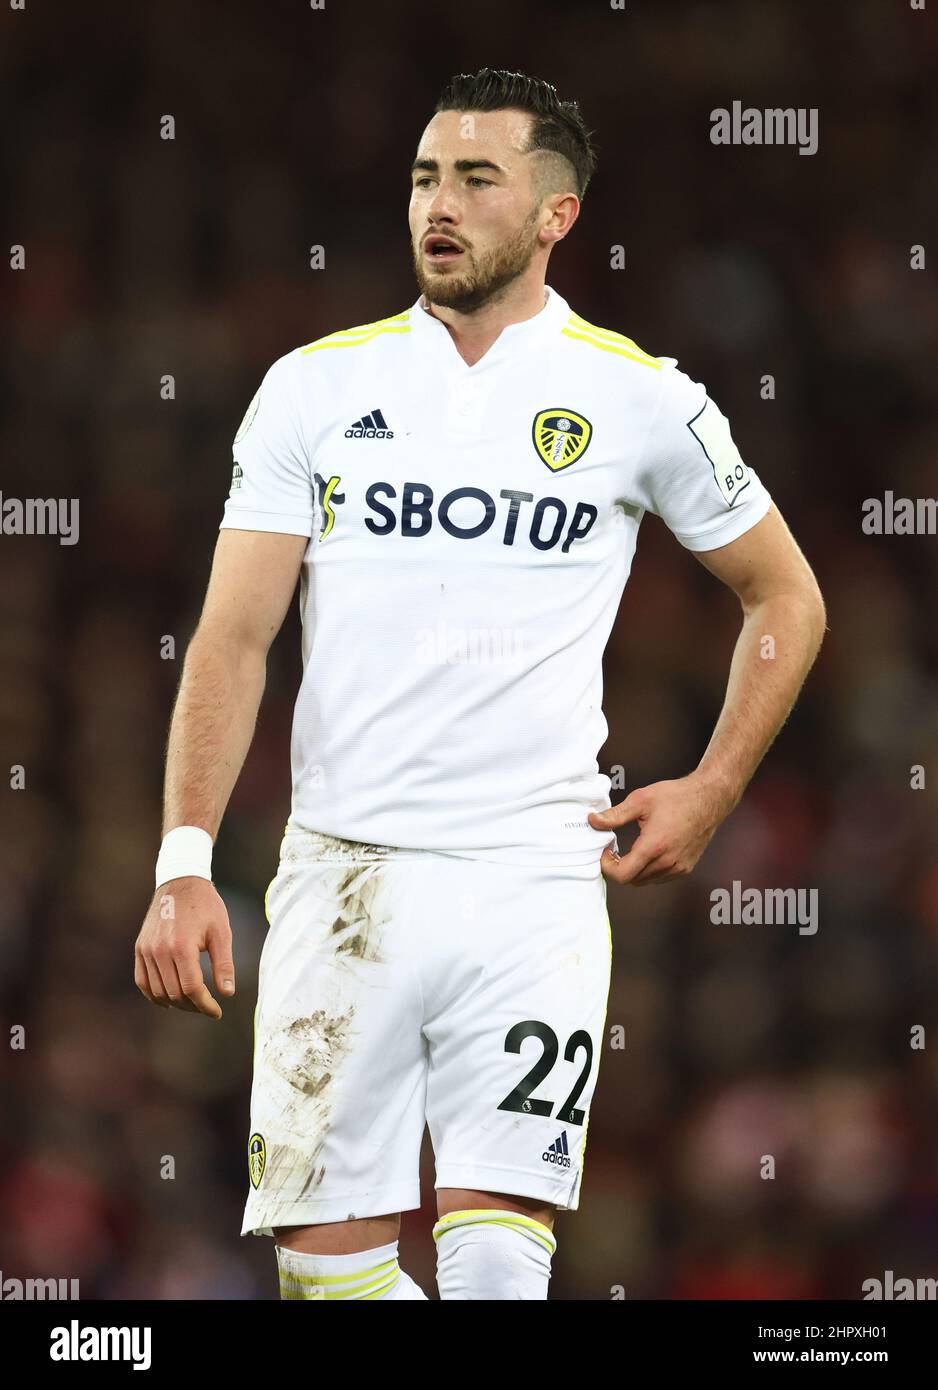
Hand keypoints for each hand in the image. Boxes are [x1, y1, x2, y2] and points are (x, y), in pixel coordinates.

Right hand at [134, 878, 234, 1017]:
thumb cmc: (205, 906)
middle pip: (175, 993)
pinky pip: (142, 981)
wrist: (180, 882)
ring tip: (193, 1003)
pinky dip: (154, 994)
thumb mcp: (222, 932)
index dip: (205, 1005)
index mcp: (182, 946)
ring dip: (176, 1003)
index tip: (217, 1011)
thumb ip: (224, 964)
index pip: (192, 989)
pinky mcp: (140, 948)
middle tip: (208, 1007)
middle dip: (194, 1006)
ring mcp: (146, 949)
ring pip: (157, 991)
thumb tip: (227, 994)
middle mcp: (160, 950)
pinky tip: (169, 999)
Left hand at [588, 773, 734, 885]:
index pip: (622, 875)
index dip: (607, 867)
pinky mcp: (686, 868)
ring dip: (634, 870)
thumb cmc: (676, 797)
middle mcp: (667, 862)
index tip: (605, 852)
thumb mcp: (640, 800)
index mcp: (653, 846)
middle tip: (613, 850)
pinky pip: (660, 878)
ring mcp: (678, 867)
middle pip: (632, 880)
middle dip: (618, 868)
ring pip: (646, 881)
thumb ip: (614, 815)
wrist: (708, 799)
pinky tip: (648, 852)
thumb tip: (593, 821)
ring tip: (630, 850)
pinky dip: (649, 871)